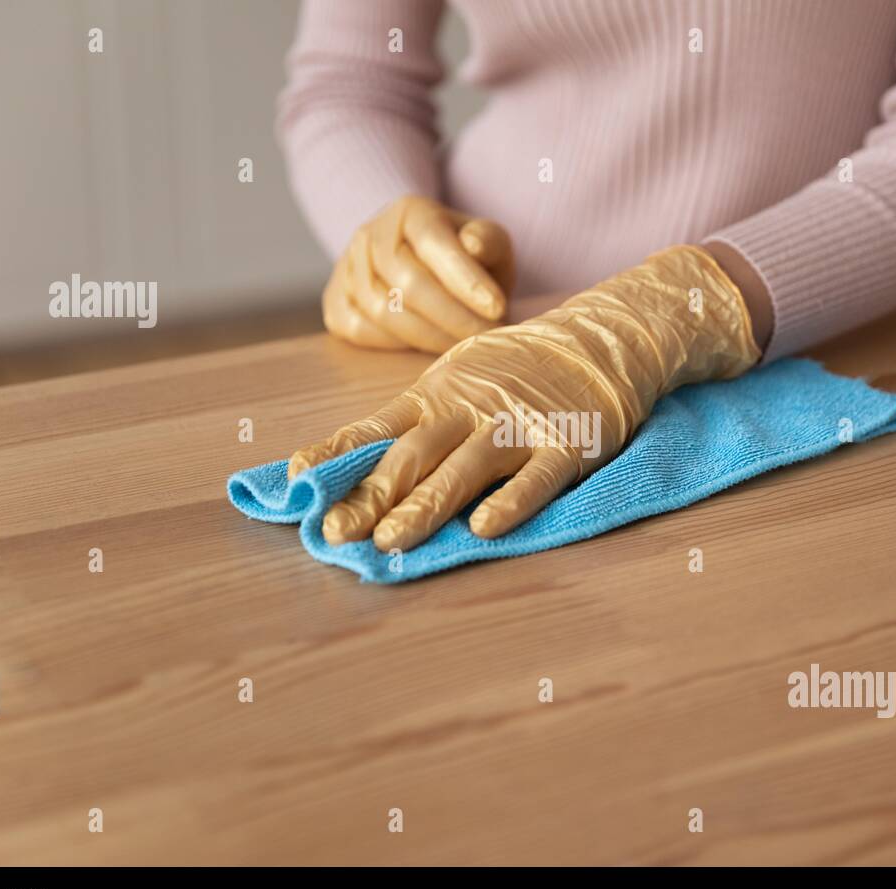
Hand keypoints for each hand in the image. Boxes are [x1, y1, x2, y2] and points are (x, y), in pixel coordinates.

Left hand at [289, 245, 760, 551]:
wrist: (599, 340)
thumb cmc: (517, 369)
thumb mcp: (456, 380)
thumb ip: (414, 420)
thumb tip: (352, 462)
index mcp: (437, 396)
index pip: (375, 429)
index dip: (336, 455)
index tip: (296, 484)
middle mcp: (470, 410)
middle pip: (413, 455)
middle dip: (371, 495)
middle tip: (336, 532)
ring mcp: (517, 428)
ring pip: (465, 469)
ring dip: (426, 505)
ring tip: (391, 541)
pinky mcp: (565, 446)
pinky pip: (536, 478)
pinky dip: (511, 502)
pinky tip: (485, 529)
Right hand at [322, 195, 514, 352]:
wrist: (420, 263)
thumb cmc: (463, 256)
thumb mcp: (487, 241)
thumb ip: (488, 240)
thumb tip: (474, 245)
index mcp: (410, 211)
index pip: (435, 244)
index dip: (466, 280)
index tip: (498, 309)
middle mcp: (370, 234)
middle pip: (409, 284)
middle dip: (453, 318)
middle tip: (486, 338)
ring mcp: (347, 268)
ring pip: (385, 312)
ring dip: (431, 337)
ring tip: (464, 345)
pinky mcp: (335, 301)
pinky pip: (363, 331)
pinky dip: (398, 345)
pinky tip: (428, 345)